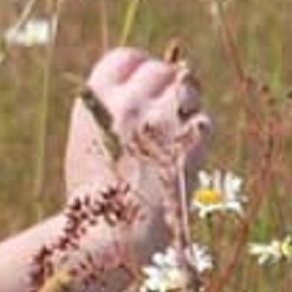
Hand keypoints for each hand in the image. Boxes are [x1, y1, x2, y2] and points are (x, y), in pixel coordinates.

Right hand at [65, 47, 213, 208]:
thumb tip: (149, 82)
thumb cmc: (97, 191)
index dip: (138, 70)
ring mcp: (159, 121)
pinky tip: (185, 149)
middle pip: (160, 69)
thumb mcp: (88, 137)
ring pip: (186, 88)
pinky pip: (203, 119)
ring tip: (175, 130)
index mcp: (94, 99)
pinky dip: (198, 131)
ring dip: (186, 104)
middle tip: (163, 114)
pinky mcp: (189, 142)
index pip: (126, 58)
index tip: (142, 88)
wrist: (112, 233)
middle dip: (165, 86)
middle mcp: (126, 103)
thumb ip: (111, 105)